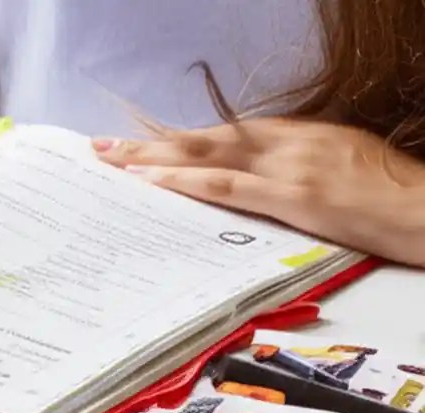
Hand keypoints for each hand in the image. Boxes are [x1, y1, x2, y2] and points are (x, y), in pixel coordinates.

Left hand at [93, 118, 424, 267]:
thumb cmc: (391, 195)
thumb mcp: (339, 167)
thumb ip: (295, 168)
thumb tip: (255, 179)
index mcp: (298, 135)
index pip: (223, 135)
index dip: (178, 140)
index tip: (140, 145)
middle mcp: (288, 143)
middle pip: (204, 139)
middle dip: (151, 144)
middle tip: (102, 147)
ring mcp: (290, 167)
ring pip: (207, 157)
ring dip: (154, 160)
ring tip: (111, 163)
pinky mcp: (296, 196)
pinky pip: (229, 187)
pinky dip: (187, 183)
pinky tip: (155, 184)